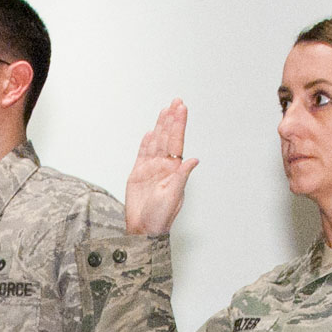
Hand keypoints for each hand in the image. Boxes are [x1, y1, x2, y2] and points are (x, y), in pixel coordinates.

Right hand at [123, 100, 197, 236]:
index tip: (181, 109)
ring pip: (156, 143)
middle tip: (176, 102)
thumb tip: (194, 160)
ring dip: (160, 127)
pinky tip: (151, 132)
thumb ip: (182, 177)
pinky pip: (142, 154)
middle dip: (172, 120)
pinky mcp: (137, 174)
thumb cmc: (160, 218)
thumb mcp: (173, 196)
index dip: (179, 125)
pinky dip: (146, 143)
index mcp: (174, 171)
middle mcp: (164, 167)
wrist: (143, 229)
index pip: (177, 142)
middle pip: (167, 138)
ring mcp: (150, 169)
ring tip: (165, 110)